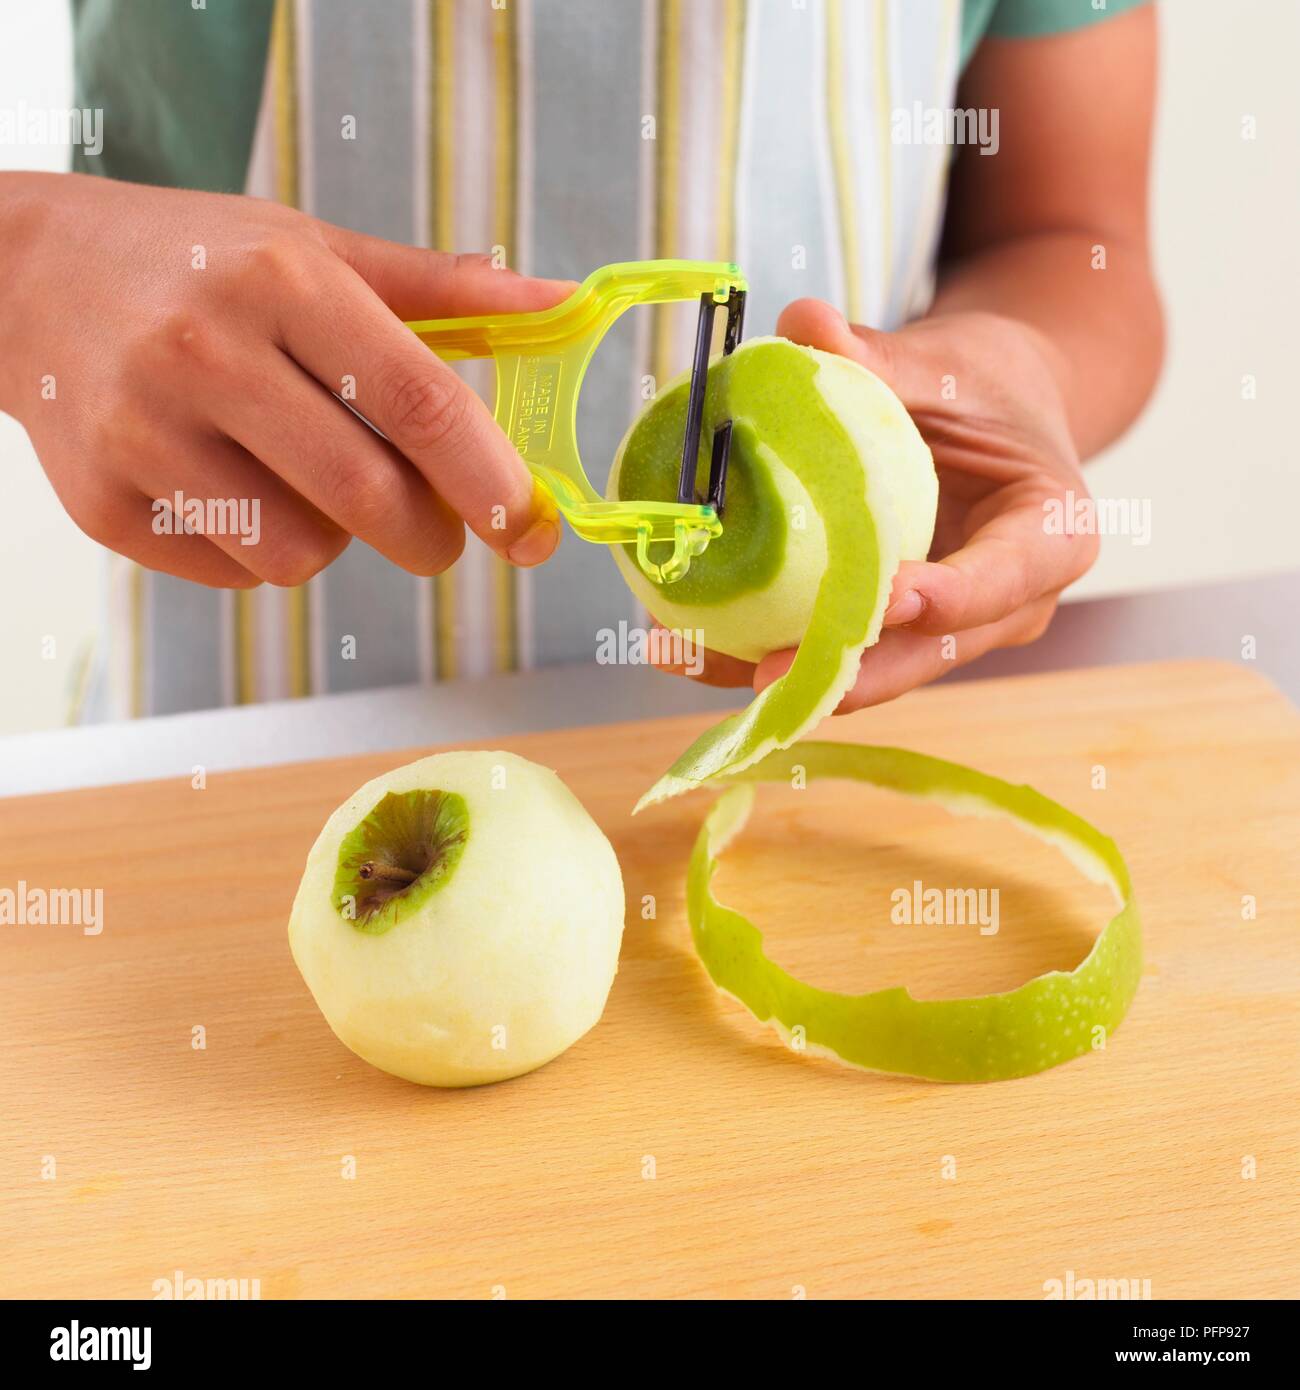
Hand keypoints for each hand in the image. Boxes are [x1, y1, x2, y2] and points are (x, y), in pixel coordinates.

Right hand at [0, 172, 572, 586]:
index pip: (416, 400)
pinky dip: (263, 551)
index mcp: (278, 278)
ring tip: (302, 480)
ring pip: (302, 554)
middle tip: (438, 529)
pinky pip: (236, 573)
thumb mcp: (314, 248)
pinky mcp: (104, 504)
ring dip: (336, 539)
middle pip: (369, 498)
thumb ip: (440, 291)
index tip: (531, 524)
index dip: (490, 477)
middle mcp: (204, 353)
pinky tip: (234, 489)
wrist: (22, 278)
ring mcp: (141, 434)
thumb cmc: (199, 264)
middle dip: (432, 536)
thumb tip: (559, 302)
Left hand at [662, 299, 1099, 709]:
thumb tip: (801, 324)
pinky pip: (834, 653)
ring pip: (872, 671)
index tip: (888, 597)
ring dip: (781, 676)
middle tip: (762, 675)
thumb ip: (882, 357)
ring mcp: (951, 630)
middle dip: (846, 672)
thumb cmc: (986, 384)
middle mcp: (1009, 604)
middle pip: (929, 653)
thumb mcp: (946, 362)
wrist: (996, 415)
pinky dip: (762, 651)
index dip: (947, 599)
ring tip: (689, 660)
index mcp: (1051, 536)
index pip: (1003, 579)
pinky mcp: (895, 635)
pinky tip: (683, 646)